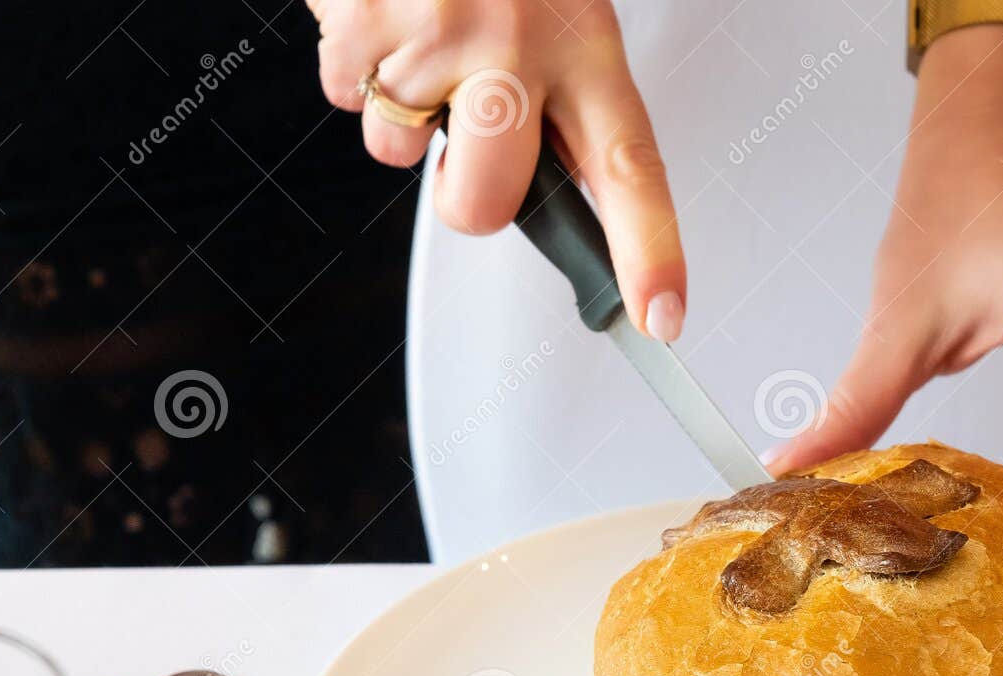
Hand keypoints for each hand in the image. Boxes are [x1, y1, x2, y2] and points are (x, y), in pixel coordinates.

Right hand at [308, 0, 685, 338]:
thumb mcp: (557, 8)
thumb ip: (558, 97)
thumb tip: (543, 187)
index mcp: (586, 43)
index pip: (630, 167)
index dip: (649, 251)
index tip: (660, 317)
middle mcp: (518, 46)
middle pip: (485, 205)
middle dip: (461, 199)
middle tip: (461, 144)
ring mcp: (437, 36)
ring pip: (399, 152)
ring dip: (397, 109)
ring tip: (419, 32)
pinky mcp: (365, 24)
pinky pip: (342, 95)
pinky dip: (351, 64)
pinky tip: (381, 11)